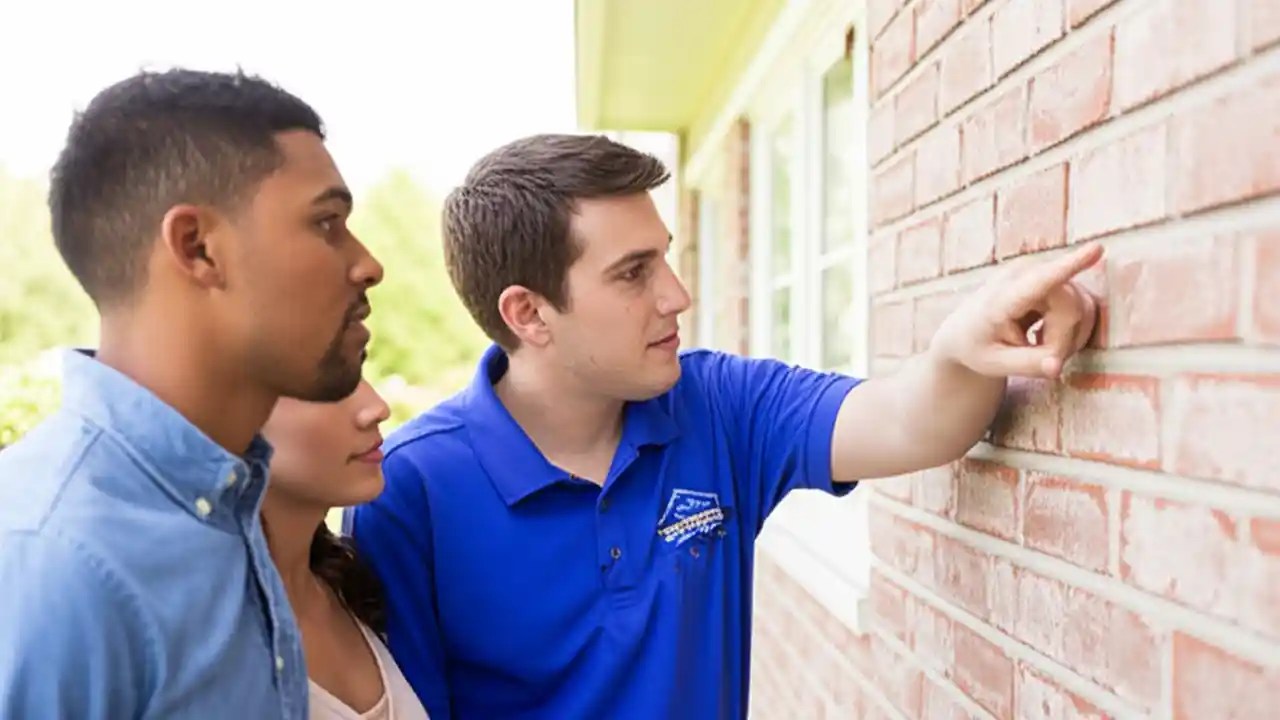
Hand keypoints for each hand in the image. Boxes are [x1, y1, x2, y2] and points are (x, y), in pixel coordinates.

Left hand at [929, 243, 1102, 378]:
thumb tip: (1056, 368)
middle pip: (1071, 309)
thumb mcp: (994, 364)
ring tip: (1039, 347)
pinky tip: (1046, 337)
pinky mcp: (1055, 278)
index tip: (1097, 249)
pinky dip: (1072, 329)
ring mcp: (1041, 272)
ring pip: (1082, 308)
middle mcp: (1023, 274)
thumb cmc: (977, 347)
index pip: (1041, 281)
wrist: (965, 332)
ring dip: (1069, 337)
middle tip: (1043, 361)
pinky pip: (1083, 304)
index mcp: (1001, 297)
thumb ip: (1027, 366)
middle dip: (1064, 341)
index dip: (1070, 266)